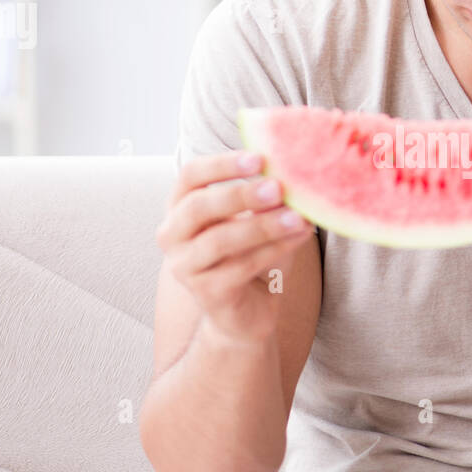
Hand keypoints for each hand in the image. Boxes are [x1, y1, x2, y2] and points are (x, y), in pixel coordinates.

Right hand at [155, 151, 315, 345]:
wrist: (246, 312)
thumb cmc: (249, 256)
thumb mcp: (253, 219)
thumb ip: (262, 197)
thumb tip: (290, 170)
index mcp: (180, 207)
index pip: (190, 176)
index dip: (222, 164)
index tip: (259, 158)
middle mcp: (172, 235)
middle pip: (198, 207)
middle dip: (240, 195)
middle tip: (278, 188)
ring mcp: (185, 266)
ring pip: (219, 240)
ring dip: (262, 226)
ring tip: (298, 217)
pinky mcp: (205, 292)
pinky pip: (241, 267)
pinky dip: (274, 250)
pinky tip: (300, 237)